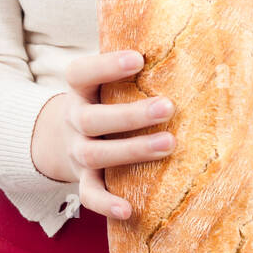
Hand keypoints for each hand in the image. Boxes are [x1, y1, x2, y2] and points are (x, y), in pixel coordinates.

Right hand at [30, 50, 176, 219]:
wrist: (62, 137)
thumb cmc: (104, 99)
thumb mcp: (105, 80)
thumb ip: (133, 68)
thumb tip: (190, 42)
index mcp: (79, 90)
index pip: (81, 73)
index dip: (106, 65)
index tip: (138, 58)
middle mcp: (74, 119)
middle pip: (93, 118)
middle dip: (131, 115)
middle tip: (168, 107)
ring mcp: (76, 151)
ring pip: (96, 154)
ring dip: (132, 150)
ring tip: (169, 143)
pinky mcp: (83, 178)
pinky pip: (89, 194)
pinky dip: (106, 204)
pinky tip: (129, 210)